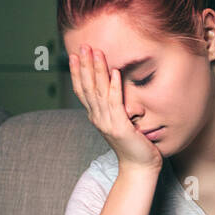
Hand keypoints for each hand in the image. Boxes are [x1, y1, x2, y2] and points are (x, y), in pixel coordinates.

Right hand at [69, 45, 162, 171]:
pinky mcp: (120, 127)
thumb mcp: (120, 124)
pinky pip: (115, 102)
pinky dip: (114, 86)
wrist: (139, 168)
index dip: (78, 72)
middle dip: (85, 65)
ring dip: (97, 70)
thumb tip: (114, 93)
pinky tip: (114, 72)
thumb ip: (115, 109)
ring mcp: (107, 122)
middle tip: (82, 46)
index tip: (75, 55)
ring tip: (96, 52)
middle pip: (87, 87)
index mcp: (96, 117)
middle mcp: (98, 118)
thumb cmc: (134, 147)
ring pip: (98, 91)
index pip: (82, 91)